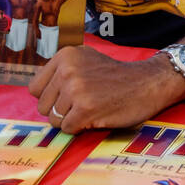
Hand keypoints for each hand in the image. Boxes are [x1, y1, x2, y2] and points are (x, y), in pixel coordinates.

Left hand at [30, 47, 184, 133]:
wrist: (149, 83)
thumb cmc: (117, 76)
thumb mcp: (86, 60)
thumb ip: (62, 70)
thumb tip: (37, 93)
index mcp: (65, 56)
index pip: (35, 89)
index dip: (50, 98)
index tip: (68, 98)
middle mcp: (67, 70)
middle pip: (43, 106)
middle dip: (60, 111)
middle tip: (84, 104)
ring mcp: (76, 90)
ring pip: (54, 119)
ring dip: (72, 120)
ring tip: (92, 109)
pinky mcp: (86, 109)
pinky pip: (68, 128)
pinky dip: (80, 128)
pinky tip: (95, 117)